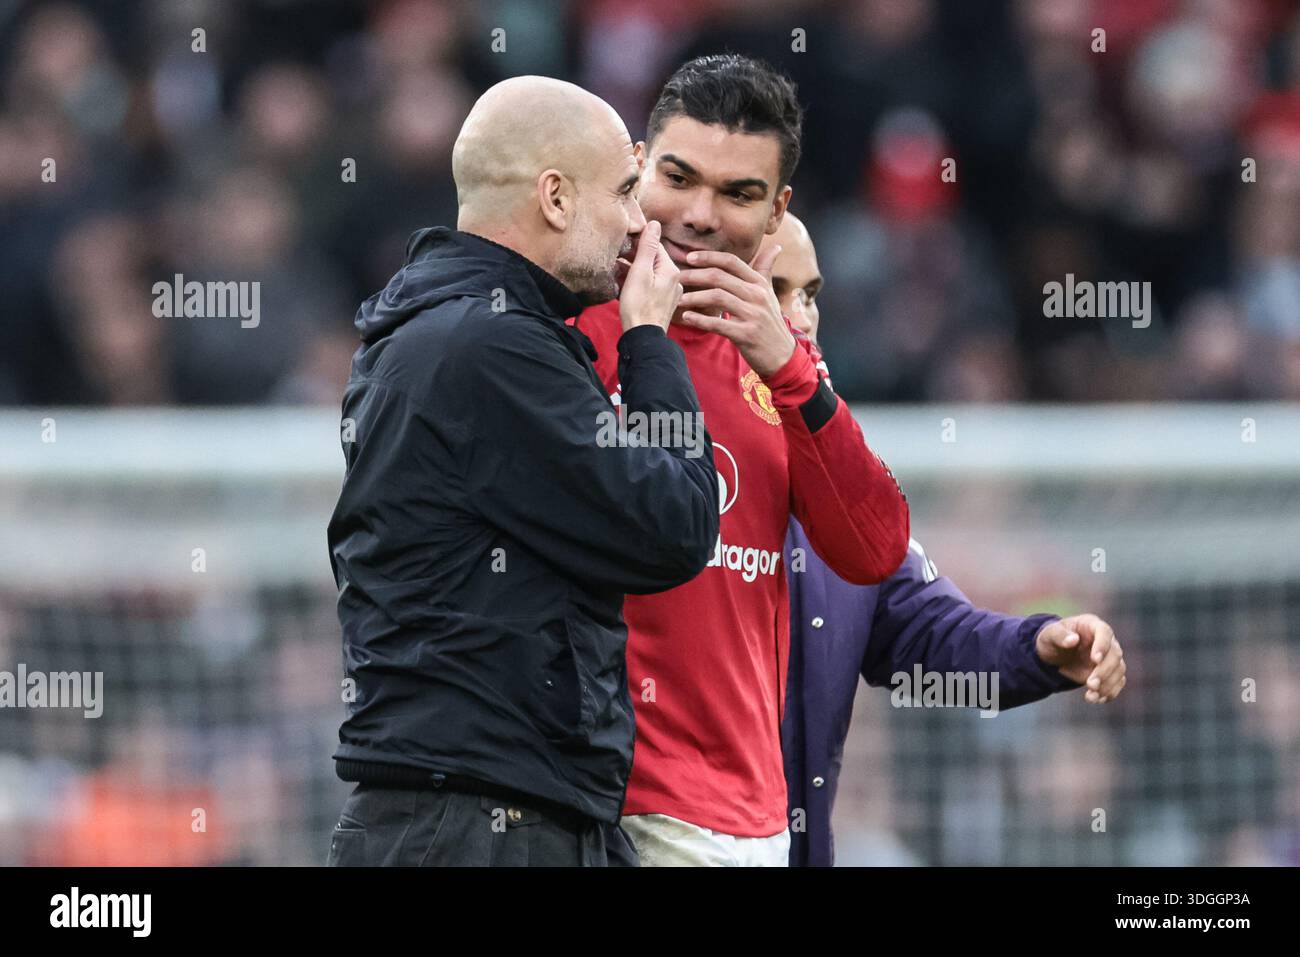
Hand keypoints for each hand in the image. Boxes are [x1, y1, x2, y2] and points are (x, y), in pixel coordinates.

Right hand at [618, 221, 681, 332]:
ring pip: (650, 273)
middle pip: (653, 259)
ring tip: (616, 268)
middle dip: (635, 256)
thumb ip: (647, 248)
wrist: (643, 337)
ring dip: (634, 269)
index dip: (638, 240)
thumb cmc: (638, 305)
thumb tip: (654, 224)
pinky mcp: (662, 303)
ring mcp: (669, 293)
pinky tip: (624, 283)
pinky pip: (650, 286)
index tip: (623, 238)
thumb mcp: (640, 272)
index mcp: (671, 270)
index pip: (655, 245)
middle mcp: (674, 280)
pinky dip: (638, 281)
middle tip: (616, 254)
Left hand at [676, 245, 796, 377]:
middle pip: (720, 277)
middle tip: (678, 278)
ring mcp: (753, 315)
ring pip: (717, 297)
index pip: (732, 262)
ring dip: (695, 297)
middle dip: (695, 275)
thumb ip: (766, 270)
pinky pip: (718, 323)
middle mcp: (758, 296)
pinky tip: (687, 317)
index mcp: (760, 284)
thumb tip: (775, 246)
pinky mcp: (746, 334)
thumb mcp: (770, 294)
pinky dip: (700, 319)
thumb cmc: (771, 322)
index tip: (689, 257)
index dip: (709, 257)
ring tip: (679, 299)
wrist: (782, 355)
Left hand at [1035, 614, 1125, 702]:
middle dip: (1104, 671)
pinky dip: (1109, 693)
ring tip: (1090, 697)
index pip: (1104, 632)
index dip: (1102, 646)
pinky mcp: (1109, 673)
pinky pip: (1116, 683)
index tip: (1095, 660)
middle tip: (1090, 684)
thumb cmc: (1052, 638)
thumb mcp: (1049, 635)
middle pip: (1115, 655)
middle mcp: (1106, 640)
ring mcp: (1109, 657)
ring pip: (1118, 671)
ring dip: (1107, 686)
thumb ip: (1059, 636)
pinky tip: (1096, 700)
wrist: (1054, 653)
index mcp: (1093, 625)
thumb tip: (1072, 640)